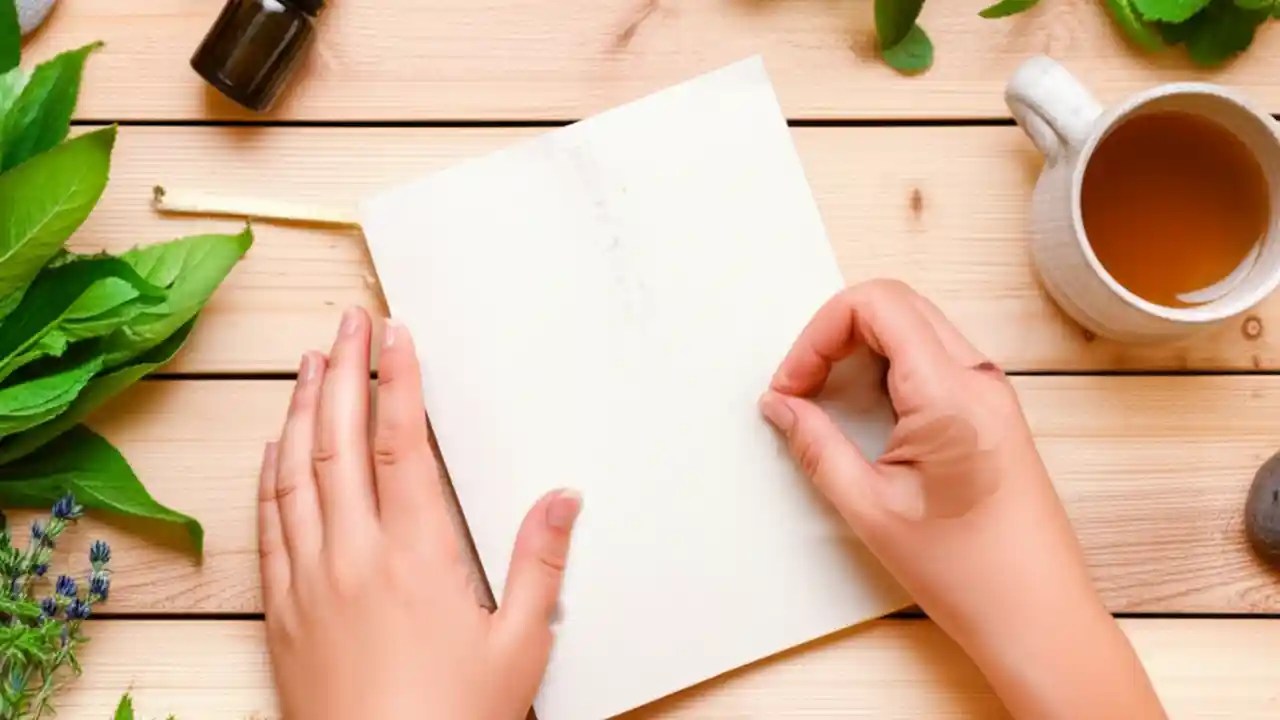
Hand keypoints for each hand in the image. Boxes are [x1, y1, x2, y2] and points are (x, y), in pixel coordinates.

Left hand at [258, 308, 581, 719]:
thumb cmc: (452, 717)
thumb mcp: (519, 646)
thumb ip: (540, 565)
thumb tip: (564, 499)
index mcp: (417, 555)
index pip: (402, 443)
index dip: (397, 380)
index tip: (397, 335)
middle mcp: (354, 554)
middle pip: (340, 439)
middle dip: (343, 370)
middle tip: (348, 323)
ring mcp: (310, 578)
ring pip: (296, 470)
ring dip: (303, 408)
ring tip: (310, 363)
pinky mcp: (283, 607)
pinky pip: (269, 520)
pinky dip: (271, 471)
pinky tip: (277, 446)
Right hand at [760, 281, 1163, 719]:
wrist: (1039, 617)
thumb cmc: (970, 574)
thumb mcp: (871, 510)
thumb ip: (817, 446)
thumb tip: (781, 405)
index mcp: (951, 396)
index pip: (877, 305)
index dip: (818, 333)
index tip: (792, 385)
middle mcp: (979, 380)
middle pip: (895, 305)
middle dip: (833, 334)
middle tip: (800, 389)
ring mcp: (991, 393)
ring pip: (914, 327)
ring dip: (860, 350)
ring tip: (826, 405)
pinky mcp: (992, 411)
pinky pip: (932, 360)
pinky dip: (887, 370)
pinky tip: (865, 417)